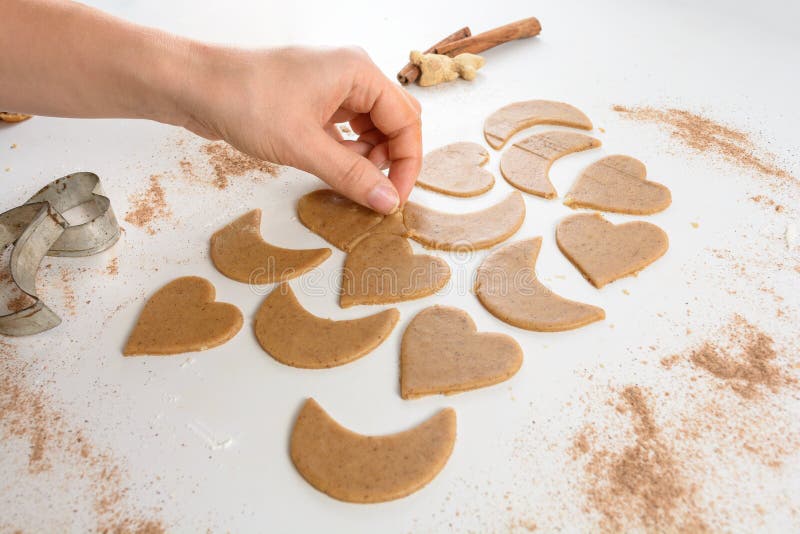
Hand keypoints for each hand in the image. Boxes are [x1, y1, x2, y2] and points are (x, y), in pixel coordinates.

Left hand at [178, 45, 421, 213]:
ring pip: (371, 127)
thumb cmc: (245, 101)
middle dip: (391, 160)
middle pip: (394, 121)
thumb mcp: (304, 146)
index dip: (407, 163)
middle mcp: (351, 75)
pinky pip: (347, 129)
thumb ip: (351, 176)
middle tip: (376, 193)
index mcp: (359, 72)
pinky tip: (333, 169)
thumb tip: (388, 202)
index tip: (395, 198)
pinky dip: (347, 152)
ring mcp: (332, 87)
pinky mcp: (314, 101)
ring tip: (349, 181)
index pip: (406, 121)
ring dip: (368, 158)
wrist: (195, 86)